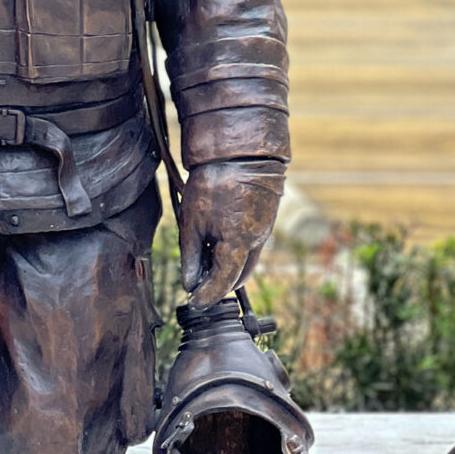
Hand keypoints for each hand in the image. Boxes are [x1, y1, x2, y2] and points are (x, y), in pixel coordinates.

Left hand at [178, 161, 283, 307]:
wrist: (241, 151)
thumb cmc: (214, 183)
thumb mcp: (191, 220)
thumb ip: (190, 255)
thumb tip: (189, 283)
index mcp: (238, 244)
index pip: (223, 283)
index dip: (207, 296)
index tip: (194, 302)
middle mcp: (257, 241)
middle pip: (239, 276)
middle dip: (219, 284)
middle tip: (197, 283)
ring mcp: (265, 230)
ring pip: (246, 261)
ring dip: (227, 267)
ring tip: (203, 258)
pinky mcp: (265, 219)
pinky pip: (251, 245)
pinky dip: (234, 251)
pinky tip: (216, 239)